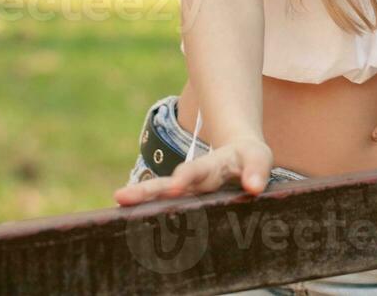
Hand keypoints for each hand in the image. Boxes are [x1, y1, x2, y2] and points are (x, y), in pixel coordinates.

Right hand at [113, 134, 274, 205]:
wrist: (240, 152)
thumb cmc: (250, 158)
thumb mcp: (259, 158)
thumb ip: (257, 171)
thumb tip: (254, 188)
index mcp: (211, 165)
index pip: (197, 170)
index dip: (186, 176)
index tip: (175, 185)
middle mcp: (193, 177)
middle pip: (166, 183)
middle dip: (147, 190)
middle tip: (122, 196)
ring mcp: (186, 190)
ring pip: (159, 195)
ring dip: (140, 200)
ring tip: (117, 203)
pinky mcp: (184, 201)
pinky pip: (164, 208)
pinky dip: (147, 214)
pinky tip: (127, 223)